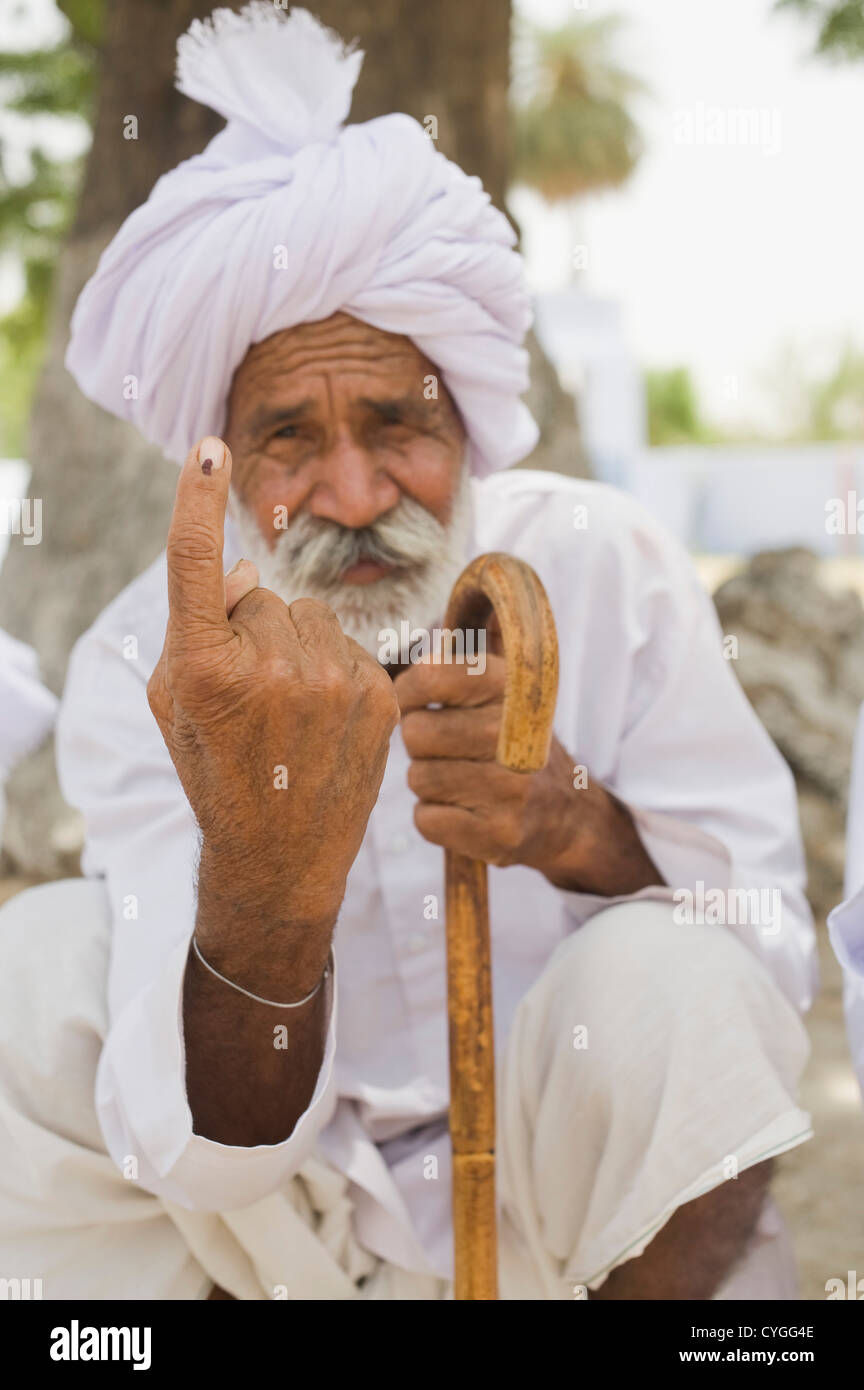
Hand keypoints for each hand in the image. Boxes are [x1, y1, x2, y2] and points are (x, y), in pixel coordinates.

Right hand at [147, 436, 399, 958]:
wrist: (280, 855)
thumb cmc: (215, 771)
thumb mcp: (175, 705)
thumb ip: (195, 630)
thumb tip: (242, 568)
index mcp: (203, 668)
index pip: (195, 565)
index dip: (197, 499)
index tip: (210, 449)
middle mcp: (268, 667)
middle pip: (261, 593)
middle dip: (251, 625)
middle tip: (249, 691)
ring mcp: (329, 681)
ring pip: (308, 615)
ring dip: (295, 644)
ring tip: (289, 709)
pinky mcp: (376, 696)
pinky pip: (346, 643)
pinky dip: (332, 667)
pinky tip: (323, 718)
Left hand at [395, 650, 661, 896]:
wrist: (567, 815)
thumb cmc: (516, 743)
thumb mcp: (507, 691)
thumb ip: (471, 654)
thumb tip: (444, 624)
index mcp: (513, 690)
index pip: (430, 675)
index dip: (410, 690)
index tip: (418, 700)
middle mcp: (515, 736)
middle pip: (415, 733)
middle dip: (422, 743)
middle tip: (450, 749)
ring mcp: (510, 791)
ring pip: (418, 778)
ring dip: (430, 782)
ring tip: (462, 779)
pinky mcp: (500, 835)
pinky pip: (427, 819)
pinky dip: (436, 818)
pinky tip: (466, 812)